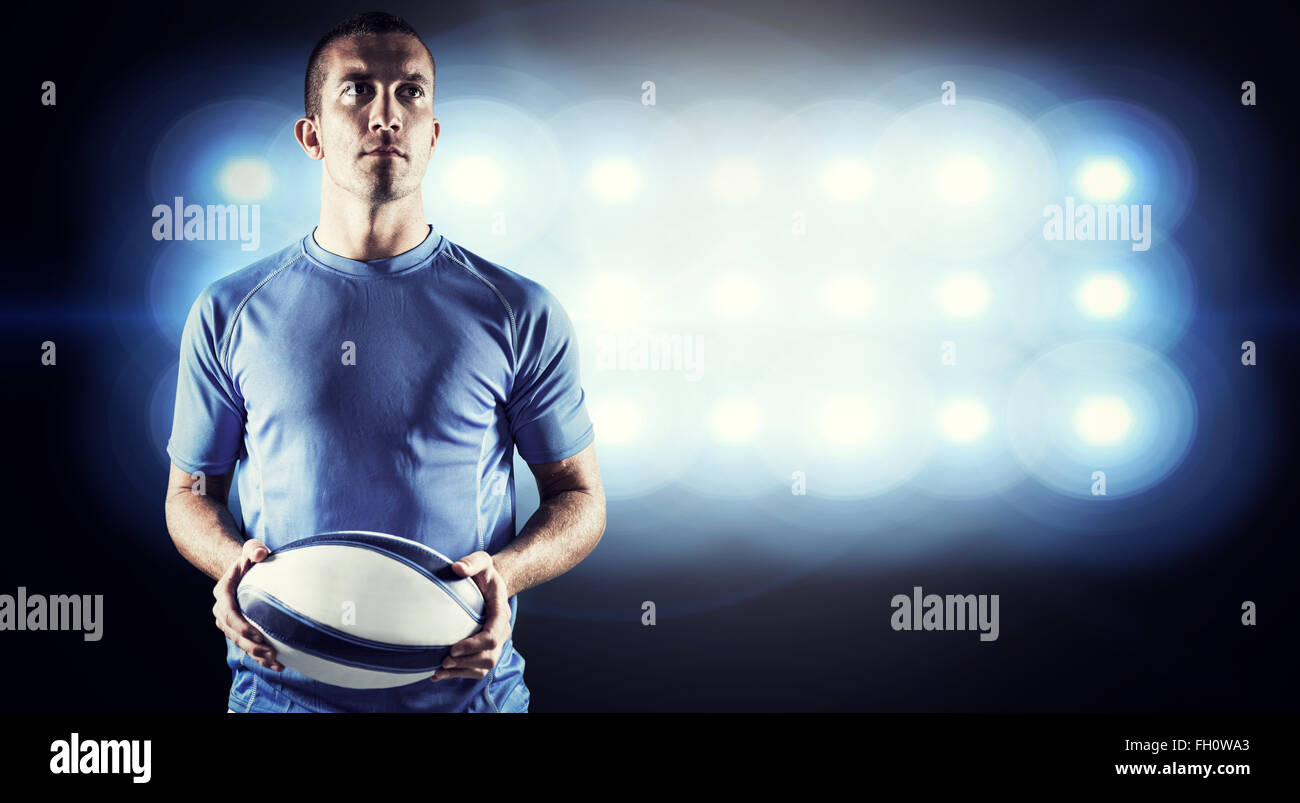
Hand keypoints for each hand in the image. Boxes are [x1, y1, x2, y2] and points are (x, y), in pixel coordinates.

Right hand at [213, 538, 281, 670]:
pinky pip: (247, 646)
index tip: (258, 634)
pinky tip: (277, 665)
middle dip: (250, 645)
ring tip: (276, 662)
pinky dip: (260, 657)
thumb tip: (259, 554)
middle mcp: (222, 610)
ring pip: (240, 643)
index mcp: (223, 592)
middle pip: (233, 633)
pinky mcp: (239, 630)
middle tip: (270, 651)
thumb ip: (254, 549)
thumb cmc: (251, 558)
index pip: (229, 613)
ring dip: (256, 654)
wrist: (246, 570)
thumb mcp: (252, 549)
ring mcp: (229, 622)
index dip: (241, 626)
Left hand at [432, 551, 510, 680]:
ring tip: (440, 669)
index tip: (453, 648)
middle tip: (444, 660)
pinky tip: (438, 674)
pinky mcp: (486, 650)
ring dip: (463, 671)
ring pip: (484, 666)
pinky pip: (477, 670)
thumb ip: (472, 562)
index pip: (493, 635)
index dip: (474, 645)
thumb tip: (457, 568)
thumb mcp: (481, 561)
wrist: (489, 584)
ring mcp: (495, 643)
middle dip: (467, 661)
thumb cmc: (484, 573)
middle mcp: (501, 630)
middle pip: (490, 656)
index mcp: (500, 611)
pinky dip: (459, 674)